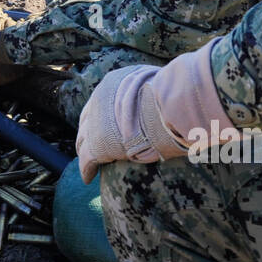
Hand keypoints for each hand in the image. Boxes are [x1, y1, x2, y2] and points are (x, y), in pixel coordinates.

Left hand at [76, 39, 228, 182]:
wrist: (171, 106)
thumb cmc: (174, 96)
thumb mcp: (161, 86)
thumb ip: (157, 93)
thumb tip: (177, 92)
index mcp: (114, 83)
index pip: (102, 101)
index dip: (102, 114)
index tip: (104, 123)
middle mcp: (99, 100)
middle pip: (87, 120)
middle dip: (89, 131)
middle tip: (91, 142)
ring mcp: (95, 122)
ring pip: (83, 140)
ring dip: (86, 150)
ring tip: (90, 163)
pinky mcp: (97, 145)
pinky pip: (87, 160)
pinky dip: (87, 169)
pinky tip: (87, 177)